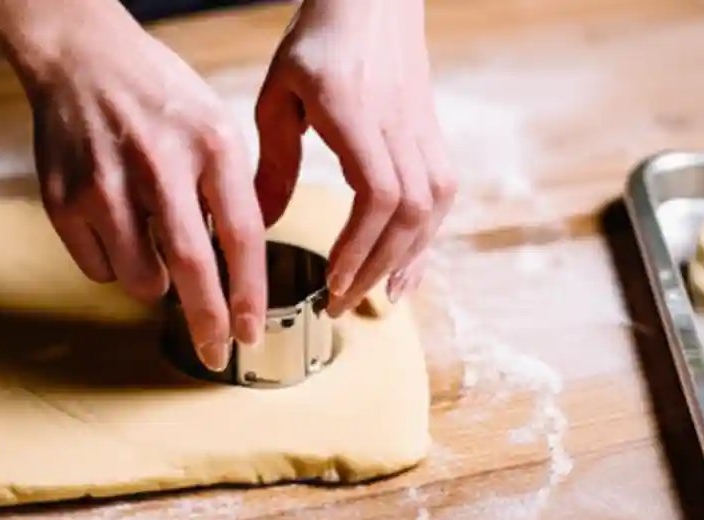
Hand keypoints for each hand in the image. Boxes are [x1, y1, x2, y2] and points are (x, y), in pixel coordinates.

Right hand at [0, 0, 266, 371]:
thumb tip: (244, 269)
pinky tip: (116, 229)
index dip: (248, 294)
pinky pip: (98, 269)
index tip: (250, 333)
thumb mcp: (217, 127)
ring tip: (155, 252)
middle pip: (191, 267)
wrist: (80, 57)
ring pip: (140, 279)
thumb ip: (234, 191)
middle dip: (208, 322)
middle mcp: (160, 165)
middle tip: (216, 351)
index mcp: (212, 145)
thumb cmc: (158, 98)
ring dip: (156, 285)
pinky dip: (114, 265)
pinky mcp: (64, 200)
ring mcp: (106, 184)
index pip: (242, 236)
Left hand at [254, 0, 456, 315]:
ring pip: (430, 210)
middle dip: (375, 267)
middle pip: (407, 213)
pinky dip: (424, 240)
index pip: (377, 193)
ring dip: (405, 260)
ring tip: (376, 297)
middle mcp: (400, 127)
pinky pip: (440, 199)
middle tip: (339, 304)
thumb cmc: (320, 43)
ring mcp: (424, 133)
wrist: (375, 1)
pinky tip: (405, 269)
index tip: (331, 279)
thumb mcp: (280, 94)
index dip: (359, 245)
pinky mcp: (434, 138)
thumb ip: (273, 161)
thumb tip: (263, 228)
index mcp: (356, 114)